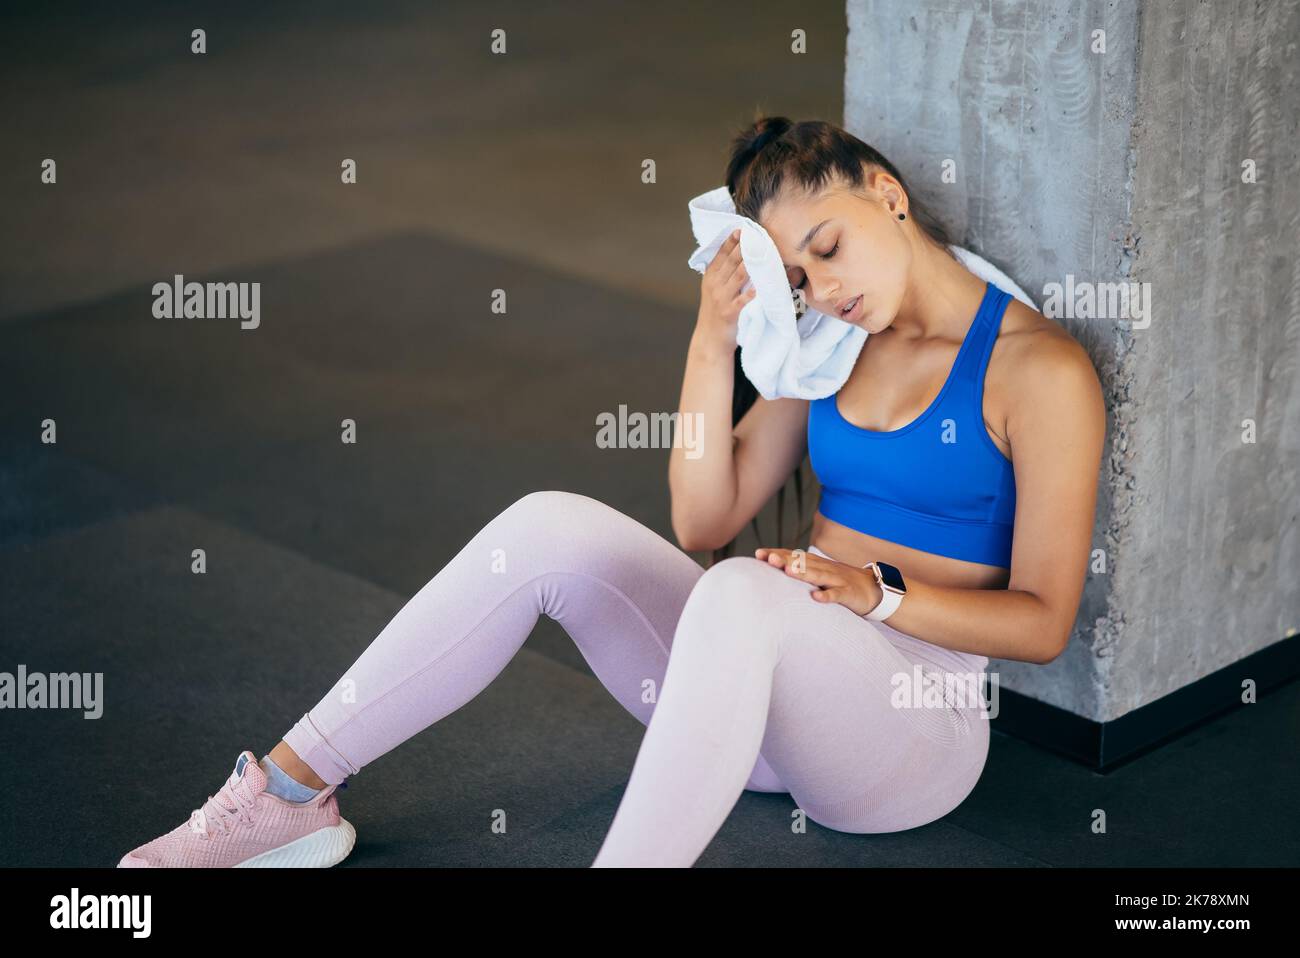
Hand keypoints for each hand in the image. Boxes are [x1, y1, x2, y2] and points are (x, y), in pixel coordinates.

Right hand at [696, 229, 756, 353]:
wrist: (710, 338)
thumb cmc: (715, 311)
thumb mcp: (713, 289)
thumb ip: (722, 272)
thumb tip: (736, 252)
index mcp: (710, 277)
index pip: (721, 254)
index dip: (731, 241)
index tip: (742, 228)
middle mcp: (714, 285)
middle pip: (732, 261)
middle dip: (744, 246)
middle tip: (756, 233)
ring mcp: (721, 299)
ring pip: (739, 276)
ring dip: (750, 262)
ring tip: (762, 251)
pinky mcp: (730, 313)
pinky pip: (742, 300)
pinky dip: (750, 293)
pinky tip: (759, 285)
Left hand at [754, 547, 882, 616]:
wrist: (873, 590)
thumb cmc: (840, 582)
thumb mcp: (819, 575)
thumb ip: (800, 571)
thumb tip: (774, 570)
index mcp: (816, 564)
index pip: (793, 556)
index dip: (777, 554)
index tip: (758, 554)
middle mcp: (825, 568)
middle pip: (803, 563)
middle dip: (785, 560)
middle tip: (768, 559)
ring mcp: (837, 580)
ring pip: (818, 575)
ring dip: (803, 573)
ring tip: (788, 571)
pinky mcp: (848, 593)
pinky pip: (837, 595)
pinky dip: (827, 596)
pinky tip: (816, 598)